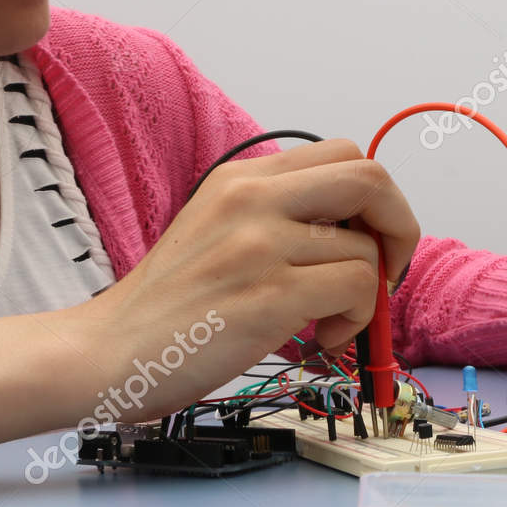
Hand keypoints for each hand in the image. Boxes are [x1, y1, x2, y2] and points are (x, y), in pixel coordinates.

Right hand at [83, 138, 420, 417]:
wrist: (107, 352)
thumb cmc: (169, 307)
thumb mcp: (216, 229)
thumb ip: (278, 216)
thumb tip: (359, 229)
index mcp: (241, 179)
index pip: (345, 154)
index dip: (376, 198)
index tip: (369, 238)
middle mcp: (251, 199)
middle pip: (372, 179)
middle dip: (399, 227)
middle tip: (385, 270)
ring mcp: (259, 244)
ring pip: (367, 249)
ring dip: (368, 296)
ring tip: (329, 323)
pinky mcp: (269, 295)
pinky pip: (357, 290)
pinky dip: (356, 322)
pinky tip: (321, 340)